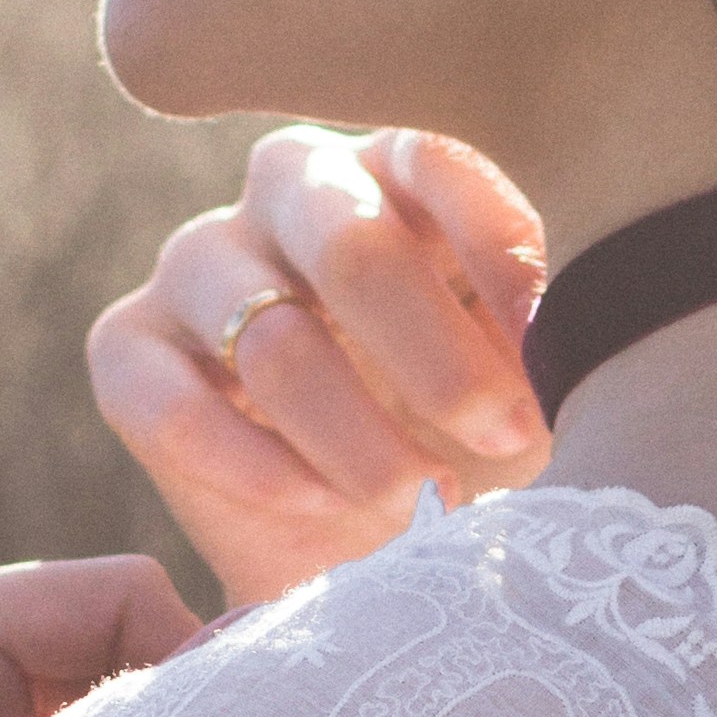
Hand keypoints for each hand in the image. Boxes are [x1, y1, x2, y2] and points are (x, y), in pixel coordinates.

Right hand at [88, 125, 549, 605]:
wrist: (381, 560)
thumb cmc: (482, 443)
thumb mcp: (539, 377)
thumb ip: (559, 329)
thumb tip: (588, 326)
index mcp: (401, 168)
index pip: (436, 156)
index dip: (500, 249)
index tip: (561, 347)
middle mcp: (292, 191)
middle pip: (347, 238)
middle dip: (435, 356)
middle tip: (506, 438)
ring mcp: (201, 263)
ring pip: (268, 333)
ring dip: (356, 436)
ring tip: (423, 502)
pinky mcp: (128, 349)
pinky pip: (167, 399)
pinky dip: (253, 466)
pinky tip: (321, 508)